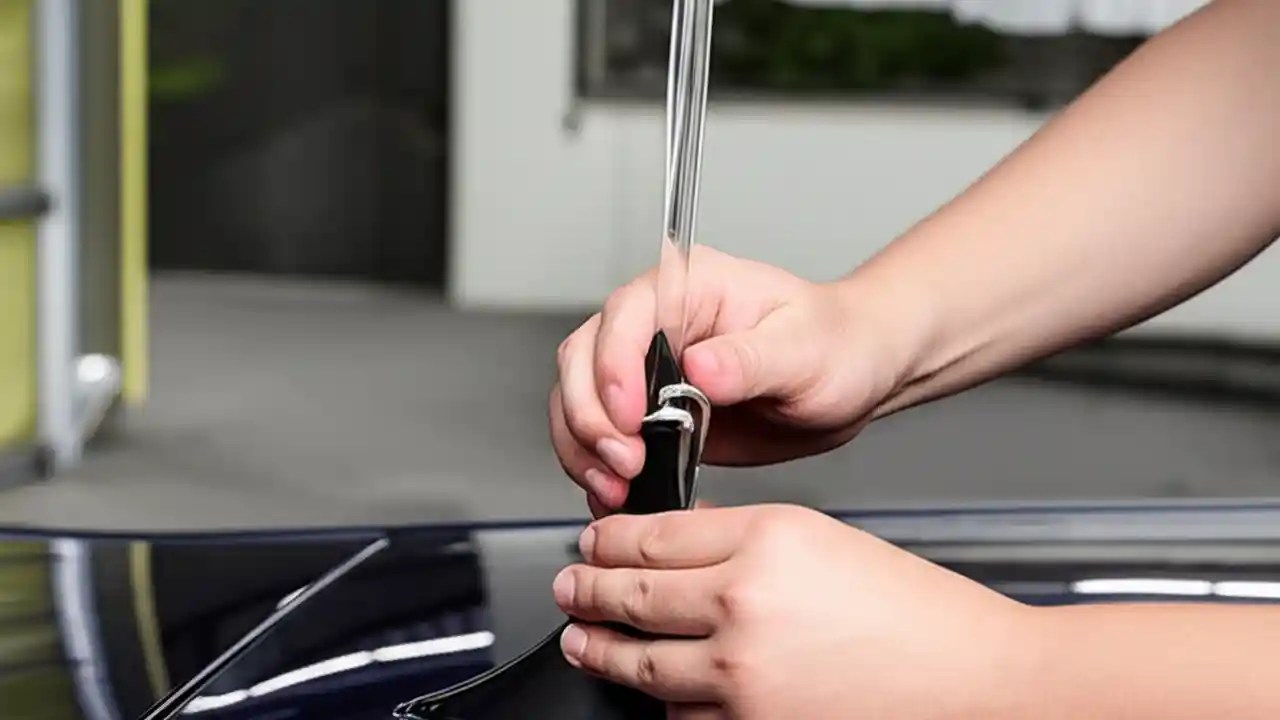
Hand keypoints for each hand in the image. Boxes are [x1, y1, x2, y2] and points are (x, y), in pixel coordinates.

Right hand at [549, 247, 913, 513]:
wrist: (852, 375)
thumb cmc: (836, 343)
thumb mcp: (804, 347)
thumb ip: (749, 358)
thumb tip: (698, 369)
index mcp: (688, 287)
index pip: (624, 317)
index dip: (613, 368)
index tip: (629, 417)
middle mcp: (656, 324)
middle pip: (582, 360)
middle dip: (589, 417)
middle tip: (623, 463)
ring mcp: (647, 370)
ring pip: (579, 402)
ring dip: (584, 449)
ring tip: (616, 488)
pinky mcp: (650, 414)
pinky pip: (600, 438)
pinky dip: (597, 469)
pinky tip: (618, 496)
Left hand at [552, 504, 1038, 718]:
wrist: (974, 683)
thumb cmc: (915, 612)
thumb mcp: (822, 539)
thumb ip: (741, 534)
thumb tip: (678, 539)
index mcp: (766, 539)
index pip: (652, 536)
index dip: (608, 539)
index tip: (592, 541)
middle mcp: (744, 604)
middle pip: (630, 595)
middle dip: (585, 590)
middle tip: (568, 587)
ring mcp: (742, 677)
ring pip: (641, 664)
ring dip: (602, 650)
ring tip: (585, 641)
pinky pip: (681, 718)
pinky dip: (664, 702)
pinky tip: (658, 690)